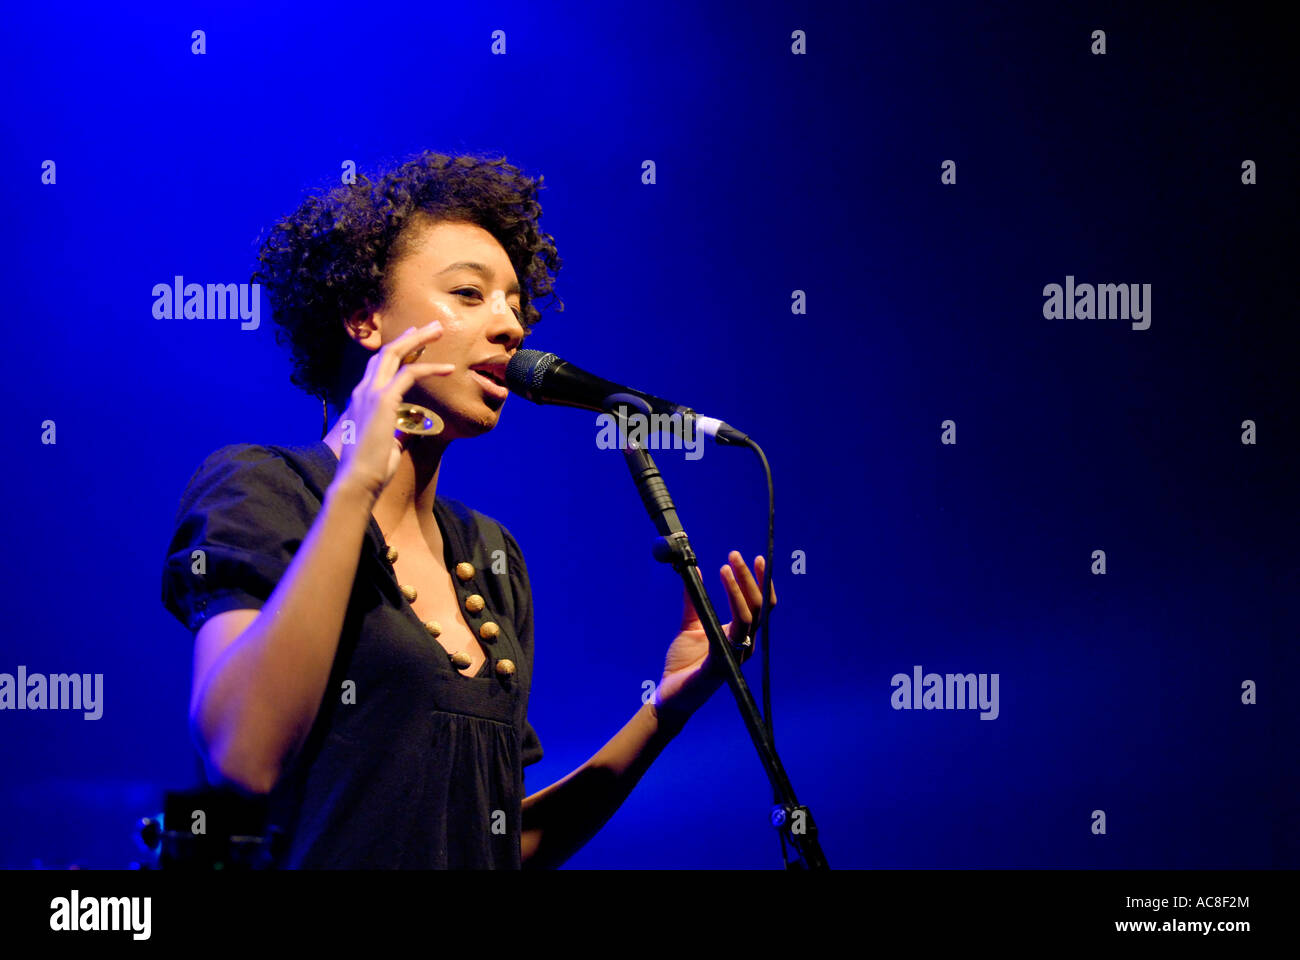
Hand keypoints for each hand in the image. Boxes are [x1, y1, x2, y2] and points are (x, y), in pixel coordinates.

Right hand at [334, 322, 453, 497]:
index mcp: (360, 399)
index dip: (398, 350)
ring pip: (395, 353)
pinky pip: (410, 374)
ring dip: (418, 339)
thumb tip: (415, 428)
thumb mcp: (388, 444)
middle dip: (409, 336)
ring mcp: (370, 393)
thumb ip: (400, 430)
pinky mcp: (383, 400)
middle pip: (386, 352)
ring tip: (439, 330)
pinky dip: (431, 369)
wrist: (357, 480)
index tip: (415, 340)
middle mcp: (362, 391)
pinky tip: (449, 369)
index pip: (379, 365)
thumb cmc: (372, 469)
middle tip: (431, 326)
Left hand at [653, 552, 775, 727]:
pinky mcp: (720, 665)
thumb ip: (694, 601)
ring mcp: (735, 656)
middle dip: (748, 578)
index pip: (759, 605)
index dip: (760, 581)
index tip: (753, 557)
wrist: (671, 693)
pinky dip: (727, 610)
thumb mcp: (690, 625)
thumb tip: (694, 572)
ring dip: (737, 589)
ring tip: (724, 568)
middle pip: (757, 607)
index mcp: (739, 635)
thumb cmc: (684, 662)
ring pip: (747, 618)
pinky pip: (729, 636)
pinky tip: (713, 594)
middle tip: (734, 555)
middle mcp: (743, 645)